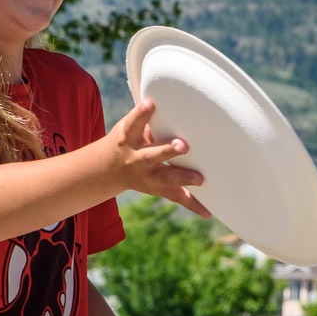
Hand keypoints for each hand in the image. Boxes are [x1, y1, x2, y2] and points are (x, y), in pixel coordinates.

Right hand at [105, 99, 208, 217]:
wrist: (109, 170)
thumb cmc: (127, 140)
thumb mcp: (128, 127)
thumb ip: (147, 119)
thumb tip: (170, 102)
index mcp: (128, 138)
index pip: (133, 124)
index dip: (141, 113)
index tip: (150, 104)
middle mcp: (136, 159)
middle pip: (152, 155)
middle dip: (168, 150)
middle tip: (184, 145)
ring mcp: (147, 177)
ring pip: (166, 178)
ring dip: (183, 178)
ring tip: (200, 179)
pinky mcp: (158, 189)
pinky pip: (176, 196)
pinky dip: (192, 205)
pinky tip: (207, 213)